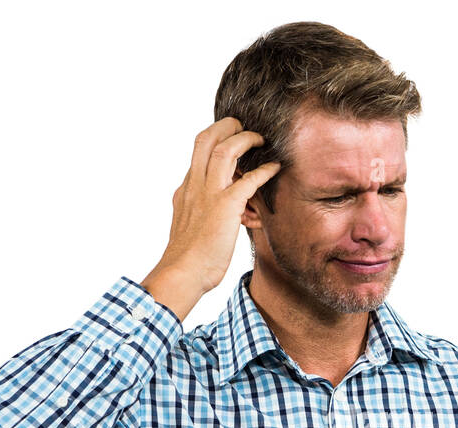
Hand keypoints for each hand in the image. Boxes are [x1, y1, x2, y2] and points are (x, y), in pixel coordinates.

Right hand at [141, 116, 281, 321]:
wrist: (182, 272)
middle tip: (242, 125)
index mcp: (186, 190)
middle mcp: (195, 186)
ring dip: (245, 139)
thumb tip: (210, 212)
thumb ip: (198, 212)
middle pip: (205, 139)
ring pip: (224, 149)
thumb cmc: (188, 259)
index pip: (197, 153)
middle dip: (225, 125)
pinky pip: (248, 180)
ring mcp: (209, 194)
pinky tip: (275, 168)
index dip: (214, 140)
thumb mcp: (187, 227)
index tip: (228, 138)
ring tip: (259, 139)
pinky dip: (264, 171)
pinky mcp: (226, 206)